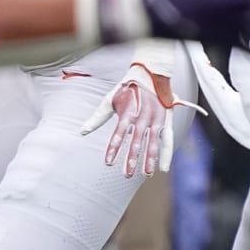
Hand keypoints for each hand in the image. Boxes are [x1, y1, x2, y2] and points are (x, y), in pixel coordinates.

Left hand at [81, 65, 203, 177]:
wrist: (151, 74)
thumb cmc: (127, 89)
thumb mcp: (110, 99)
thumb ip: (98, 117)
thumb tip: (82, 132)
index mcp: (129, 111)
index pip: (119, 133)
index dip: (114, 148)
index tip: (108, 163)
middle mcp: (143, 116)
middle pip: (137, 141)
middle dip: (132, 159)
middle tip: (126, 175)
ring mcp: (156, 118)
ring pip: (153, 142)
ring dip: (149, 159)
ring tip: (146, 174)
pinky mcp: (165, 119)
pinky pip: (167, 139)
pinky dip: (166, 153)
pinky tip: (163, 168)